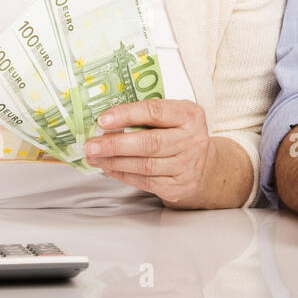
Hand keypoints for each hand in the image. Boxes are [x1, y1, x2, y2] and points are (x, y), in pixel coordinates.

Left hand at [84, 99, 211, 205]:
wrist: (205, 165)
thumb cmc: (180, 134)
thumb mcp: (174, 116)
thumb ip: (147, 115)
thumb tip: (107, 121)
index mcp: (189, 115)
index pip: (155, 112)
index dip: (127, 115)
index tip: (103, 120)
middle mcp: (192, 140)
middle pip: (149, 143)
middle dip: (115, 144)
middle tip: (92, 145)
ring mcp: (186, 166)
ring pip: (144, 165)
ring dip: (114, 162)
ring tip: (94, 157)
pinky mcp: (178, 186)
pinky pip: (144, 182)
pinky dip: (122, 175)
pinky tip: (109, 168)